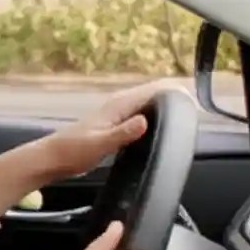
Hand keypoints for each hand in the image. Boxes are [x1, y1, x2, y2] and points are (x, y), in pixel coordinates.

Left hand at [44, 80, 191, 178]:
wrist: (52, 158)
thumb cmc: (72, 151)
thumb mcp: (99, 144)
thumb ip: (122, 133)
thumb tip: (144, 121)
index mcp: (118, 106)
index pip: (152, 91)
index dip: (173, 93)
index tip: (194, 99)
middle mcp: (119, 106)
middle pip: (153, 95)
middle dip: (173, 98)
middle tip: (196, 107)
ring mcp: (117, 116)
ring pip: (147, 105)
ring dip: (164, 107)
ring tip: (186, 113)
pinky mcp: (115, 126)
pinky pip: (140, 116)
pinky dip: (153, 118)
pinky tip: (160, 128)